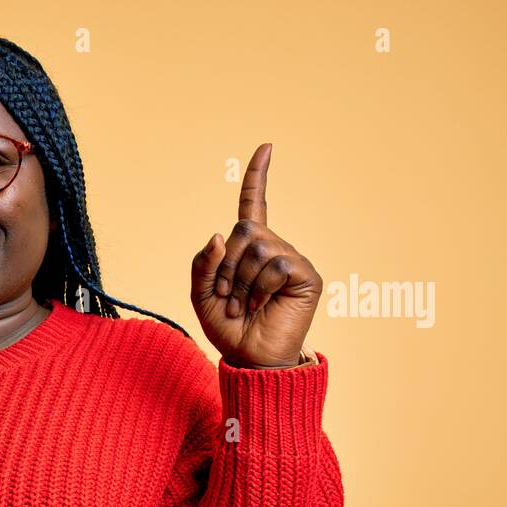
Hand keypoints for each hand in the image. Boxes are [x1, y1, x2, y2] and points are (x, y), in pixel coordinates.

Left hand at [190, 143, 321, 367]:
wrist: (249, 358)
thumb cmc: (227, 328)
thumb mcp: (200, 294)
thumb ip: (202, 263)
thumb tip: (219, 234)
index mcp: (247, 249)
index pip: (254, 205)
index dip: (258, 177)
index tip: (267, 147)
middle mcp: (273, 248)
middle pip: (245, 230)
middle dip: (227, 264)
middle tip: (226, 295)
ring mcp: (291, 260)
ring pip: (259, 248)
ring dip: (241, 281)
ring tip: (242, 306)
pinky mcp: (305, 276)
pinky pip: (277, 265)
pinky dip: (260, 288)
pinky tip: (260, 307)